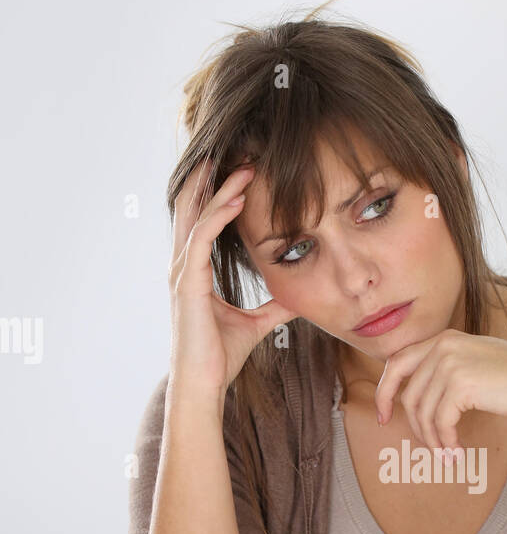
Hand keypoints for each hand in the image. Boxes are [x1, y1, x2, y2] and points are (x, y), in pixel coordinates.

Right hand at [167, 158, 297, 402]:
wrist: (204, 385)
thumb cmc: (221, 356)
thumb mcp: (257, 323)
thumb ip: (275, 306)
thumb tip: (299, 298)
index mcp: (195, 270)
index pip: (202, 219)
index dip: (217, 192)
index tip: (241, 169)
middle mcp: (183, 264)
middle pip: (193, 206)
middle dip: (212, 177)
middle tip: (234, 148)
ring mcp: (182, 272)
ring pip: (197, 215)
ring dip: (220, 188)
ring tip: (242, 165)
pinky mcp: (187, 284)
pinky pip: (200, 239)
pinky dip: (217, 216)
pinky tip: (235, 200)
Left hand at [374, 328, 506, 454]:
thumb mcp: (477, 365)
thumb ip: (447, 370)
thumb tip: (417, 397)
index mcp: (445, 338)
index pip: (397, 362)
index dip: (385, 391)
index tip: (384, 416)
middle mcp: (444, 345)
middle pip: (407, 392)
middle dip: (411, 424)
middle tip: (423, 446)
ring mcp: (450, 362)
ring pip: (422, 412)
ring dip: (433, 440)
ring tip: (448, 455)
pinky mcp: (460, 383)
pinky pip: (440, 422)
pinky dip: (445, 442)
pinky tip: (457, 452)